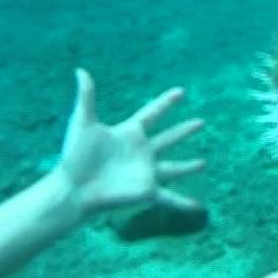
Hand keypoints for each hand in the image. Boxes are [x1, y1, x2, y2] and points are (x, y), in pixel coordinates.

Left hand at [54, 70, 205, 215]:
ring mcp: (145, 172)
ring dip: (188, 166)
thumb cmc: (75, 156)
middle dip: (184, 130)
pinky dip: (184, 203)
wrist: (73, 187)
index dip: (166, 103)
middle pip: (168, 138)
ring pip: (173, 168)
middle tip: (201, 122)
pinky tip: (198, 207)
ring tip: (203, 163)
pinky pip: (170, 198)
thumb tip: (80, 70)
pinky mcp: (146, 191)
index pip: (152, 114)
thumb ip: (86, 97)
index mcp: (129, 133)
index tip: (181, 92)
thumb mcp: (82, 122)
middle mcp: (141, 152)